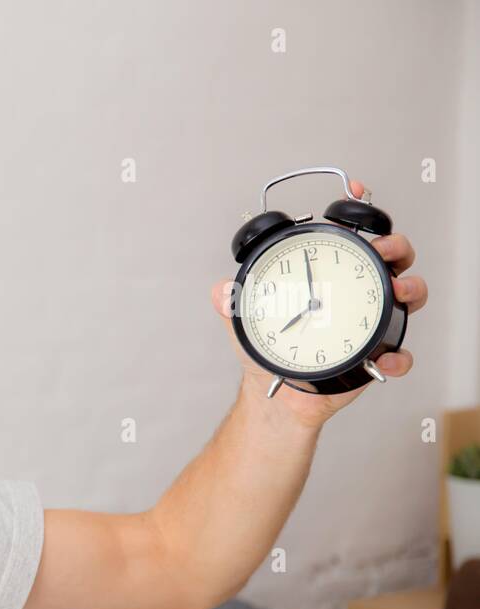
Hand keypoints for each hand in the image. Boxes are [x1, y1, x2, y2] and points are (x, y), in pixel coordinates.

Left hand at [210, 178, 427, 429]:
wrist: (277, 395)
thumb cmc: (266, 353)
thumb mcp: (246, 322)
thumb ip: (232, 303)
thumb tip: (219, 290)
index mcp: (327, 277)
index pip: (347, 236)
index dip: (355, 211)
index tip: (354, 192)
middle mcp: (355, 293)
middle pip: (390, 257)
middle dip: (395, 246)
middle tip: (383, 250)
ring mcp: (370, 322)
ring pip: (407, 295)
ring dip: (411, 288)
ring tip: (398, 291)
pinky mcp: (376, 355)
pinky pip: (399, 353)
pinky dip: (399, 356)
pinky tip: (386, 358)